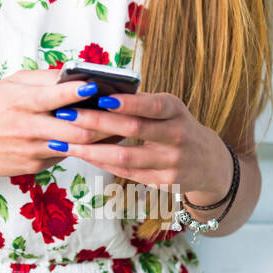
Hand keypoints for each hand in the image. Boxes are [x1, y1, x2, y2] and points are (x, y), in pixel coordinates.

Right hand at [0, 69, 120, 180]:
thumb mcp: (10, 84)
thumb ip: (43, 78)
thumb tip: (76, 75)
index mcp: (20, 101)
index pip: (53, 95)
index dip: (78, 91)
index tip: (97, 84)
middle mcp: (26, 127)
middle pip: (75, 128)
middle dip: (104, 122)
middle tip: (125, 114)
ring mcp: (31, 150)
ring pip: (76, 145)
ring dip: (101, 137)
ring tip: (120, 128)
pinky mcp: (34, 166)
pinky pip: (64, 154)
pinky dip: (82, 147)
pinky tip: (97, 141)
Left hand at [47, 91, 232, 202]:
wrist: (209, 163)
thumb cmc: (176, 126)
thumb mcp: (168, 109)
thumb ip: (139, 103)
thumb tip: (95, 91)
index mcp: (176, 110)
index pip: (152, 105)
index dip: (128, 102)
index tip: (101, 97)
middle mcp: (177, 136)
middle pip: (133, 129)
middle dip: (96, 121)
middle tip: (66, 115)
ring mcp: (172, 162)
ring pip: (125, 157)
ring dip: (90, 150)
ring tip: (63, 142)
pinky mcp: (164, 182)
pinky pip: (127, 172)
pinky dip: (102, 163)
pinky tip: (82, 155)